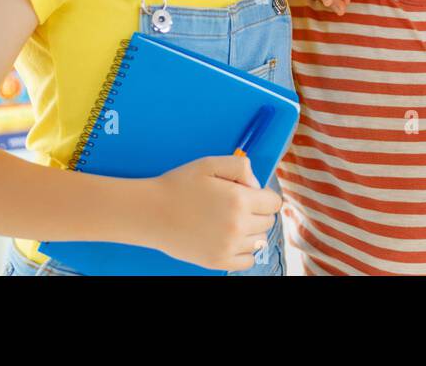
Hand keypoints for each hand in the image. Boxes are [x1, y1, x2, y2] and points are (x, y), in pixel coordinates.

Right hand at [147, 155, 281, 270]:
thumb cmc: (179, 186)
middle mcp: (238, 226)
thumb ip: (241, 167)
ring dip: (251, 231)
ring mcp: (228, 246)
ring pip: (260, 241)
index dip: (264, 196)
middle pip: (268, 222)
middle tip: (236, 206)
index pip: (274, 203)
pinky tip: (229, 239)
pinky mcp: (218, 261)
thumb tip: (256, 185)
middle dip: (258, 212)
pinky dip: (244, 251)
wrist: (151, 213)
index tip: (251, 195)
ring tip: (230, 222)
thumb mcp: (210, 163)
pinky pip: (248, 260)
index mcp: (240, 200)